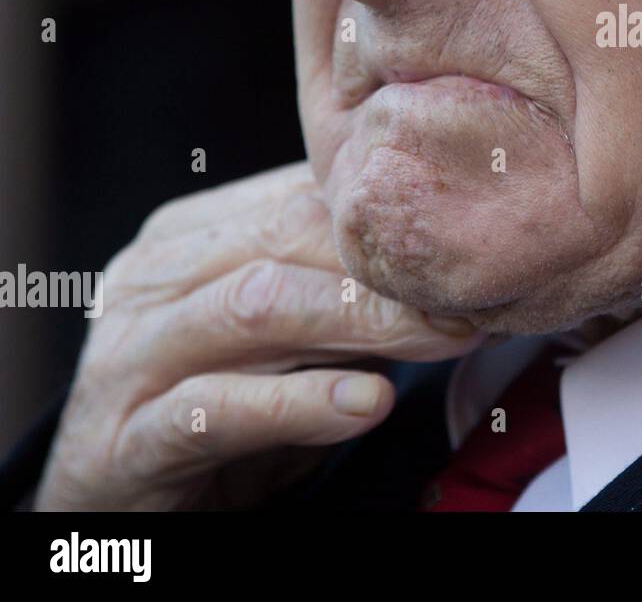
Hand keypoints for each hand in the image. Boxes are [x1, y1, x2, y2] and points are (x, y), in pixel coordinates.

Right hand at [34, 162, 484, 509]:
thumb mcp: (282, 338)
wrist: (109, 505)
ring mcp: (130, 353)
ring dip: (363, 321)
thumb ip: (339, 292)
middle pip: (288, 239)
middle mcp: (153, 278)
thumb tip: (449, 268)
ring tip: (440, 339)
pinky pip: (219, 406)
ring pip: (258, 306)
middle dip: (390, 270)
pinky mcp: (124, 437)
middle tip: (471, 299)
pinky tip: (366, 402)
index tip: (469, 249)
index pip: (301, 197)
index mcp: (189, 235)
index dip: (393, 221)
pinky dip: (301, 401)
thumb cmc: (213, 406)